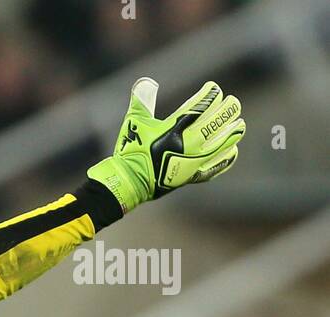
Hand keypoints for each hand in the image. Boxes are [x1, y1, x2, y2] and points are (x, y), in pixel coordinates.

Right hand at [87, 78, 244, 213]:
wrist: (129, 183)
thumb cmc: (130, 152)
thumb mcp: (133, 123)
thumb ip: (142, 101)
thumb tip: (146, 81)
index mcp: (173, 130)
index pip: (198, 107)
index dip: (209, 95)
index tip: (214, 88)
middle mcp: (187, 145)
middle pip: (214, 124)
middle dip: (227, 111)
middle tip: (234, 102)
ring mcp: (192, 162)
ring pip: (220, 144)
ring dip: (231, 132)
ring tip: (240, 123)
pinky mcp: (192, 176)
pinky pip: (216, 166)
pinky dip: (226, 157)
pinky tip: (233, 149)